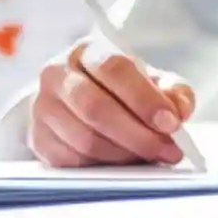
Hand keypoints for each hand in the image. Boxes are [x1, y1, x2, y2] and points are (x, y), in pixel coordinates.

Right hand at [29, 40, 194, 167]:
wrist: (81, 102)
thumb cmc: (123, 89)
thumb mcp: (153, 81)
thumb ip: (173, 91)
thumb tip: (180, 110)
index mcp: (89, 51)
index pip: (114, 69)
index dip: (145, 99)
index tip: (171, 122)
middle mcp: (57, 74)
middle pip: (96, 108)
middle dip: (138, 134)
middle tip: (168, 150)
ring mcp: (42, 107)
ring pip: (85, 139)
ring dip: (124, 154)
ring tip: (151, 157)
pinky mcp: (37, 138)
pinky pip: (72, 160)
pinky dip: (103, 166)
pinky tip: (123, 162)